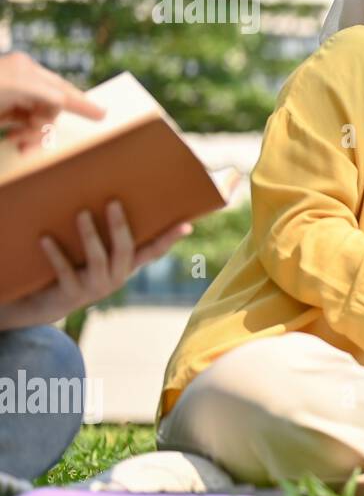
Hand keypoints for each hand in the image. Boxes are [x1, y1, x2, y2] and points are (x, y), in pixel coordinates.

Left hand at [0, 52, 104, 151]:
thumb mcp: (18, 84)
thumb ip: (48, 92)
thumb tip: (64, 102)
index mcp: (27, 70)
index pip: (62, 88)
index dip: (83, 103)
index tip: (102, 115)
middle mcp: (21, 84)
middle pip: (51, 110)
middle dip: (45, 126)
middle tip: (31, 138)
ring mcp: (10, 100)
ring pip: (37, 121)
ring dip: (31, 134)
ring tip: (17, 140)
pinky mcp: (1, 113)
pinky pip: (22, 128)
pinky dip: (21, 136)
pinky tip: (12, 138)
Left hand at [0, 201, 191, 330]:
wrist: (47, 303)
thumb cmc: (72, 268)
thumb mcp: (93, 253)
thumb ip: (102, 233)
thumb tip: (100, 191)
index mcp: (126, 267)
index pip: (153, 251)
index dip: (170, 238)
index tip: (187, 224)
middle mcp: (116, 278)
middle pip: (125, 251)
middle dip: (120, 226)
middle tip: (112, 202)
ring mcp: (95, 288)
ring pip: (98, 260)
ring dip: (90, 235)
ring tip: (82, 213)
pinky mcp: (71, 294)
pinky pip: (65, 271)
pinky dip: (55, 254)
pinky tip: (45, 238)